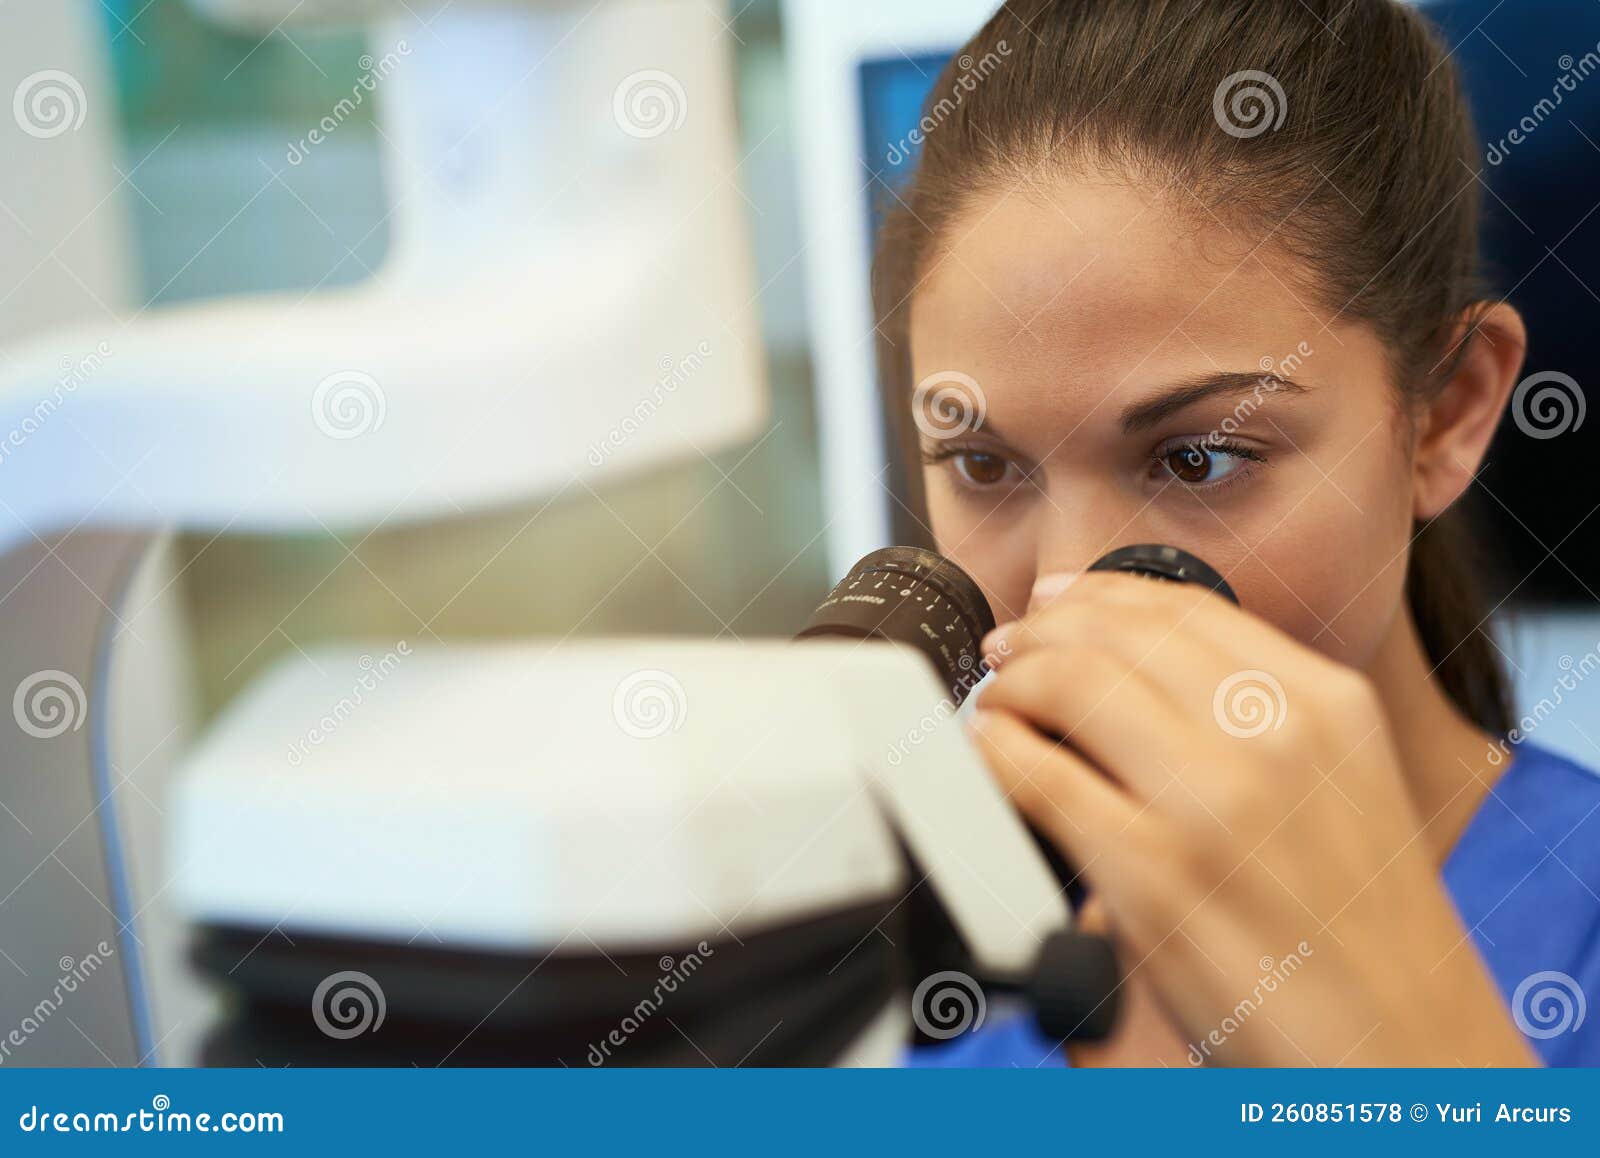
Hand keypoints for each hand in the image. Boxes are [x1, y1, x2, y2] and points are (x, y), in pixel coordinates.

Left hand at [968, 572, 1535, 1066]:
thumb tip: (1140, 664)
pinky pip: (1040, 779)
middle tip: (1009, 648)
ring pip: (1068, 687)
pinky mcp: (1154, 876)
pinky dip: (998, 753)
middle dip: (1040, 632)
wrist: (1401, 1048)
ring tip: (998, 699)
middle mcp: (1271, 736)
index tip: (1053, 603)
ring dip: (1012, 683)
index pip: (1180, 609)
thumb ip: (1257, 713)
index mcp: (1322, 703)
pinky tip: (991, 753)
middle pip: (1112, 637)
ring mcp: (1211, 804)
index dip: (1095, 597)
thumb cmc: (1359, 923)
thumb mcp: (1341, 780)